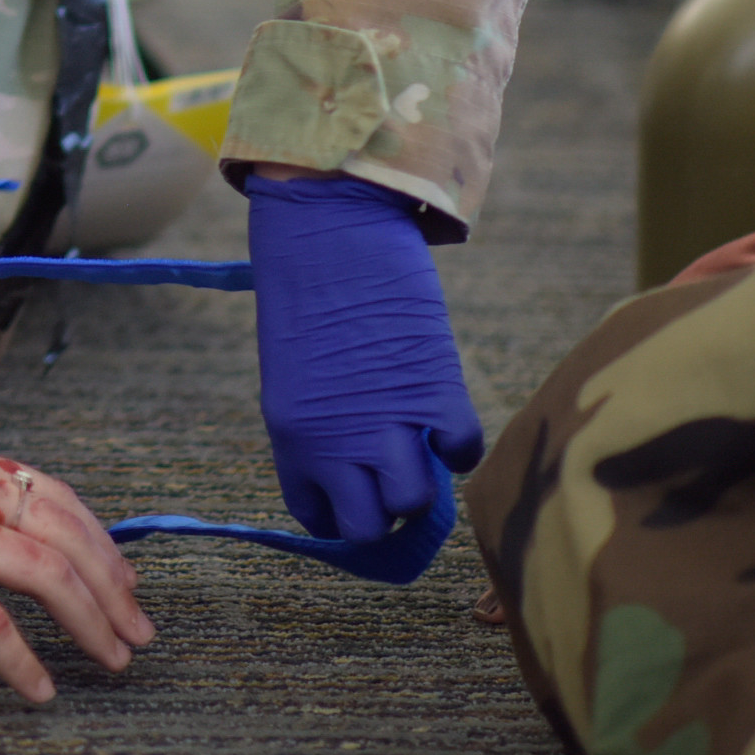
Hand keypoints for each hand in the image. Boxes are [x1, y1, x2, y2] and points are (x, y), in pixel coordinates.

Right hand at [0, 394, 150, 703]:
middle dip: (112, 585)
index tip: (123, 579)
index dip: (98, 538)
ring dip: (88, 618)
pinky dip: (19, 658)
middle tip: (137, 631)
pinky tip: (38, 688)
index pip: (51, 493)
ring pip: (40, 569)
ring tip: (112, 658)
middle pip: (62, 531)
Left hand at [244, 171, 482, 538]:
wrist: (327, 229)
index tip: (355, 494)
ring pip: (414, 501)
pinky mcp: (434, 392)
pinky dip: (459, 445)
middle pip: (369, 525)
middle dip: (383, 511)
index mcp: (293, 437)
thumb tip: (361, 465)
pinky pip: (461, 451)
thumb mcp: (295, 373)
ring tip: (418, 449)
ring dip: (422, 484)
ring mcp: (388, 422)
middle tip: (393, 476)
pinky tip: (444, 420)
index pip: (318, 515)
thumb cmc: (304, 292)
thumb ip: (323, 426)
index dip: (341, 510)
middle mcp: (337, 442)